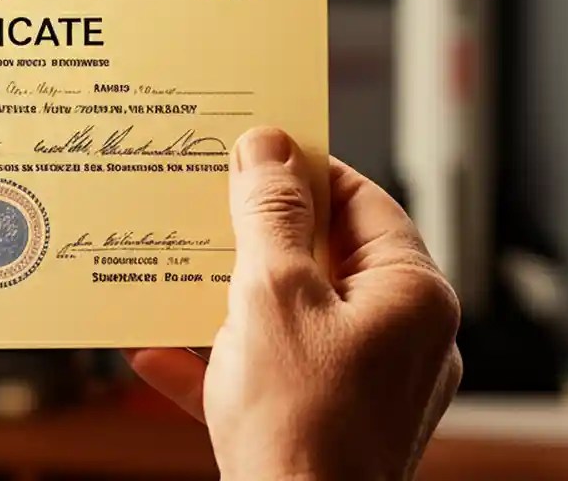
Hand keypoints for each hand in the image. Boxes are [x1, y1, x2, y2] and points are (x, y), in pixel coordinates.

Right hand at [127, 128, 461, 479]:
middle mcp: (401, 337)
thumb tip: (267, 145)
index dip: (304, 170)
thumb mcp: (272, 294)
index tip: (251, 151)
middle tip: (204, 206)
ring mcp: (365, 385)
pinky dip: (218, 361)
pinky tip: (157, 355)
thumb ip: (269, 215)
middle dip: (254, 237)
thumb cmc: (298, 419)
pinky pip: (270, 373)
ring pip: (291, 316)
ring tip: (174, 277)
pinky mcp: (326, 422)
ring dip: (226, 299)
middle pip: (324, 258)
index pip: (363, 201)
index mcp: (410, 295)